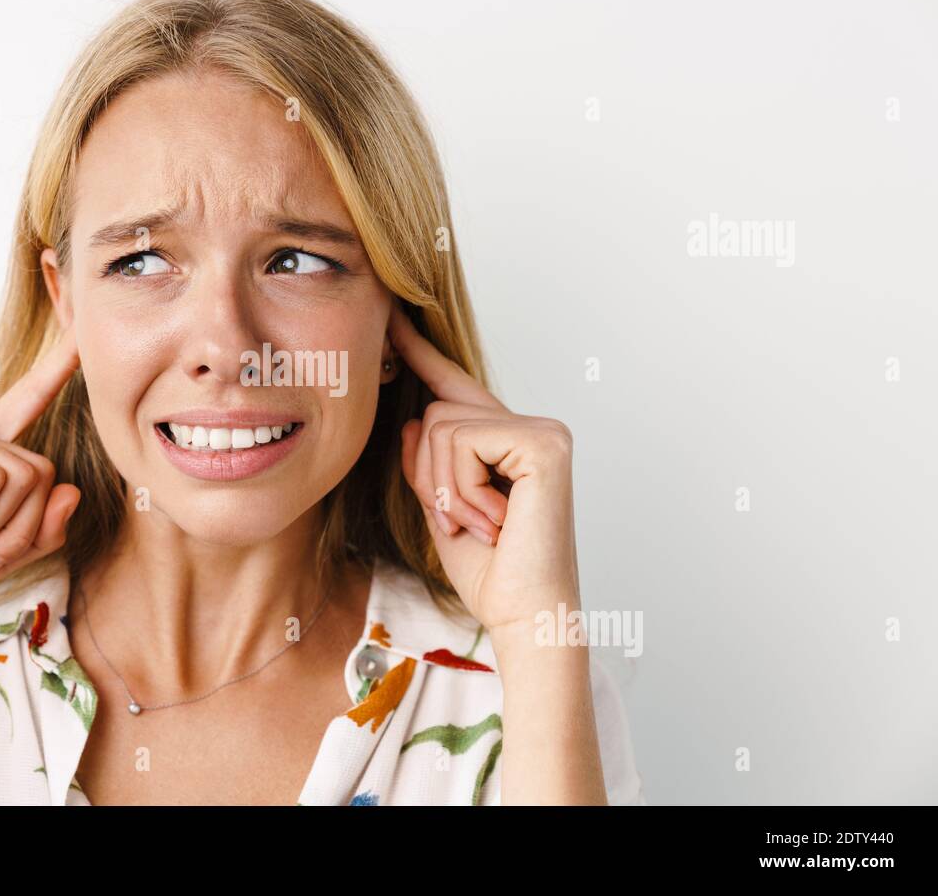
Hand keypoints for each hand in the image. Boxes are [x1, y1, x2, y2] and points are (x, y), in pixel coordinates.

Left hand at [391, 301, 580, 633]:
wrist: (523, 614)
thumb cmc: (490, 571)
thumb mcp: (440, 509)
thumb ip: (428, 462)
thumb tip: (413, 418)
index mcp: (510, 441)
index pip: (457, 389)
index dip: (423, 355)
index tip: (394, 322)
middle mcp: (533, 428)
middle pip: (437, 412)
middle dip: (430, 475)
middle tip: (467, 523)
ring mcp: (543, 432)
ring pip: (442, 425)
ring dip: (445, 488)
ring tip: (484, 524)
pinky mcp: (543, 444)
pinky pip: (461, 441)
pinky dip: (462, 488)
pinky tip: (495, 519)